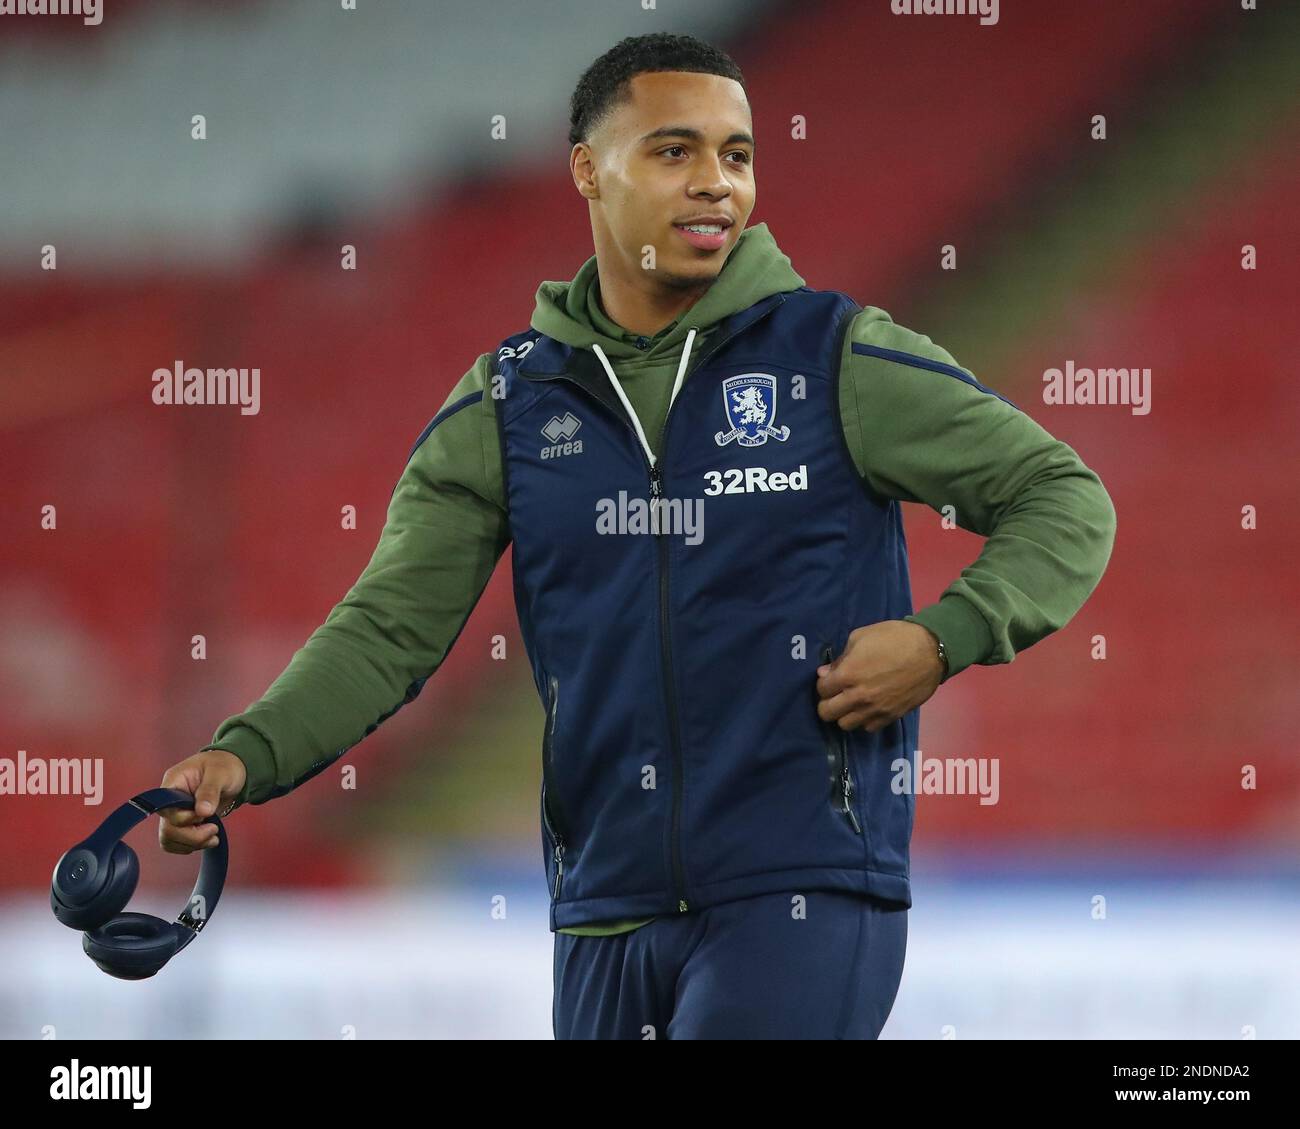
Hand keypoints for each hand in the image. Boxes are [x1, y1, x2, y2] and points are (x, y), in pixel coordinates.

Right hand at [158, 750, 246, 853]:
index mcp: (173, 783)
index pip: (165, 809)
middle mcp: (170, 801)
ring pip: (170, 839)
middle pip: (167, 829)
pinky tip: (209, 840)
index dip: (183, 818)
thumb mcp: (220, 773)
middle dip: (191, 836)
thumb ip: (210, 791)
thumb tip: (203, 811)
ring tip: (213, 837)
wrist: (232, 770)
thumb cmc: (224, 766)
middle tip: (213, 828)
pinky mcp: (183, 824)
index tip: (204, 814)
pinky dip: (192, 846)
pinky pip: (177, 843)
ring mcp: (175, 813)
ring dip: (192, 844)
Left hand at [815, 621, 944, 732]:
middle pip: (827, 713)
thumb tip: (825, 673)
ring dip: (844, 714)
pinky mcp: (891, 717)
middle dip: (827, 703)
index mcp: (848, 675)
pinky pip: (868, 728)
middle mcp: (858, 697)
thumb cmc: (895, 638)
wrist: (931, 651)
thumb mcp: (861, 637)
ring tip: (852, 703)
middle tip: (836, 694)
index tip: (830, 678)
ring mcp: (875, 710)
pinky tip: (869, 708)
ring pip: (845, 725)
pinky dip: (864, 720)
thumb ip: (841, 657)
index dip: (824, 683)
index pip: (822, 689)